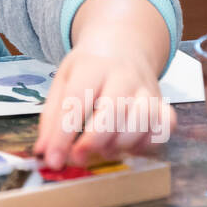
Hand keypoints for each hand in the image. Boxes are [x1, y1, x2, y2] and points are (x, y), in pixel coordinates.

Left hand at [33, 45, 175, 169]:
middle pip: (113, 112)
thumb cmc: (89, 69)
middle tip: (77, 158)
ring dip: (119, 145)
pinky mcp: (164, 104)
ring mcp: (148, 90)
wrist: (123, 47)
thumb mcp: (63, 81)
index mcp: (92, 67)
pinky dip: (148, 144)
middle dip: (93, 141)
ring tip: (102, 150)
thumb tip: (43, 153)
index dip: (63, 135)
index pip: (76, 102)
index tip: (53, 160)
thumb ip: (52, 118)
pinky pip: (163, 129)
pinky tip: (130, 146)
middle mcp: (124, 76)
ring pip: (141, 123)